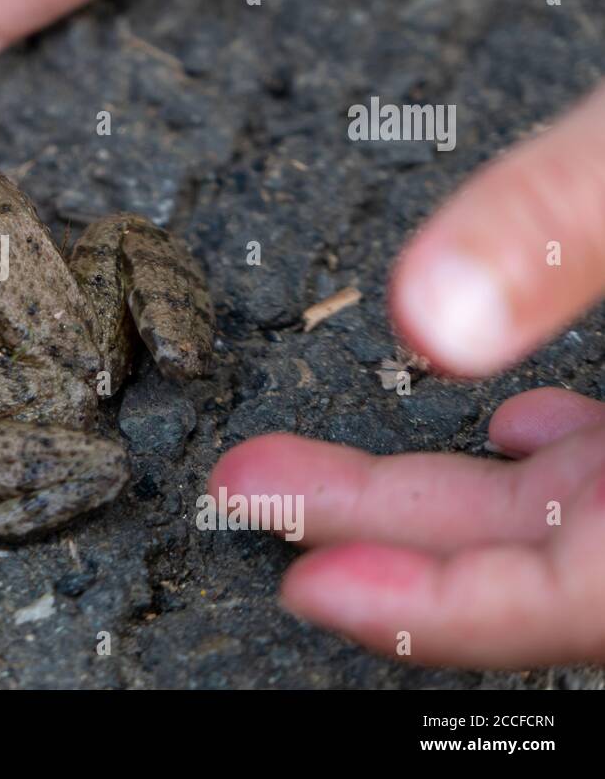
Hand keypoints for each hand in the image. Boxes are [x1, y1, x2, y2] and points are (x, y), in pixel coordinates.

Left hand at [213, 86, 604, 666]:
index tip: (314, 586)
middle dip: (393, 533)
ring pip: (584, 511)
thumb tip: (431, 313)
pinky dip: (554, 456)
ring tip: (307, 461)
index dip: (445, 609)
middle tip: (256, 494)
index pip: (590, 599)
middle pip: (560, 557)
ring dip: (440, 489)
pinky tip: (500, 425)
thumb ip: (577, 218)